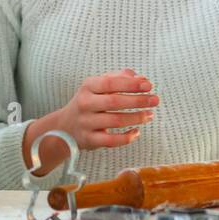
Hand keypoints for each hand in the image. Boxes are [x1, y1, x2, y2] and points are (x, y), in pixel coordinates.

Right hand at [23, 69, 157, 173]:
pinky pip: (112, 140)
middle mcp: (85, 104)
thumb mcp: (97, 87)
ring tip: (149, 115)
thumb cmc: (88, 103)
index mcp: (88, 87)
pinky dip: (127, 137)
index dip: (130, 84)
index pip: (110, 83)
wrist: (64, 127)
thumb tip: (141, 79)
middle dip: (138, 101)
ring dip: (136, 118)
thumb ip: (119, 79)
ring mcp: (86, 123)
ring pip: (115, 120)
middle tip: (155, 100)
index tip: (148, 85)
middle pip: (114, 102)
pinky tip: (136, 132)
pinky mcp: (89, 140)